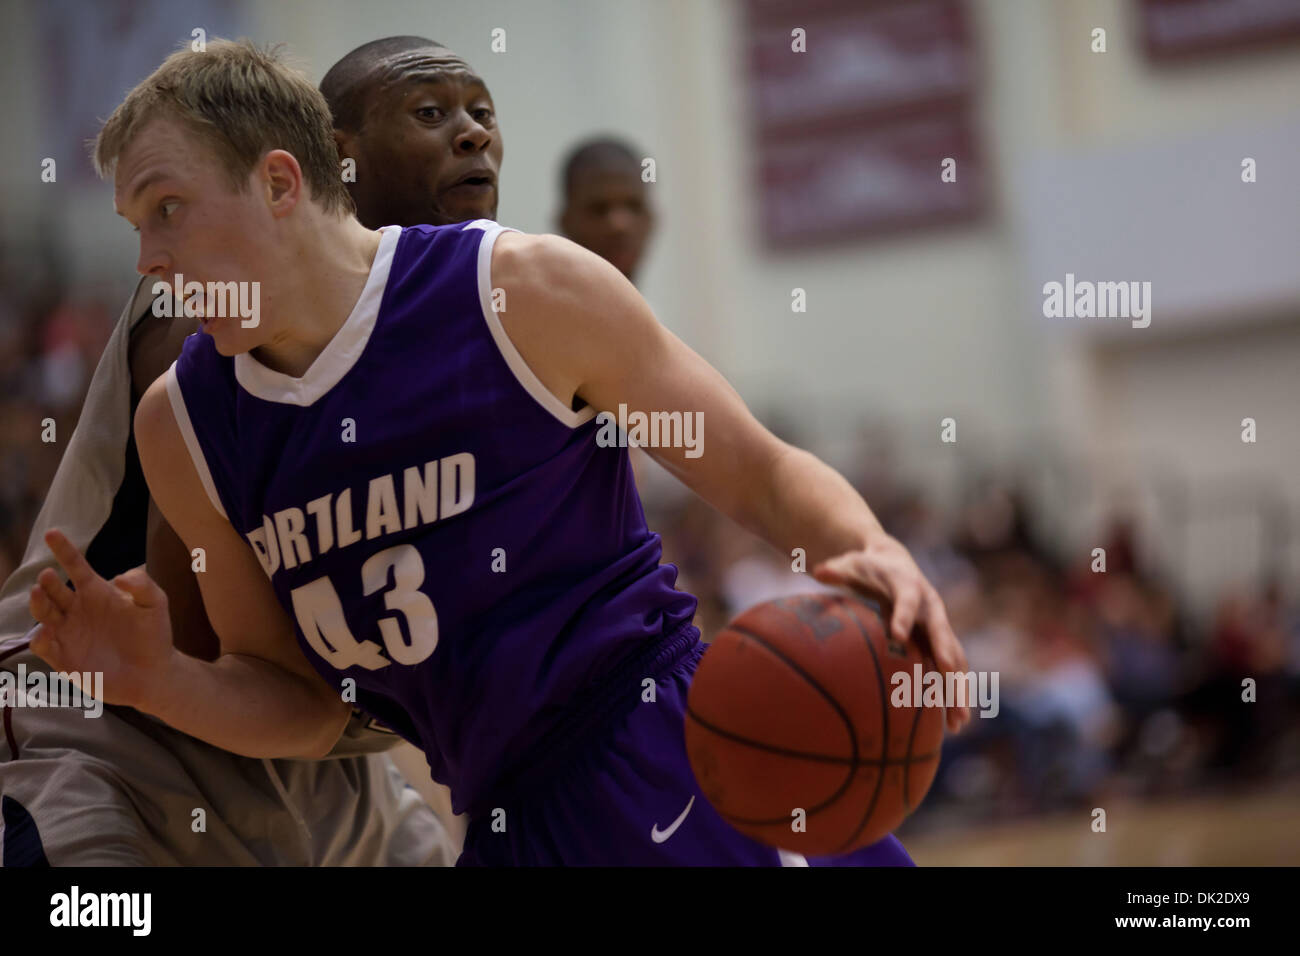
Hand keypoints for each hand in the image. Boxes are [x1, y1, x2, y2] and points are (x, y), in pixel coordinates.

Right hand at [28, 528, 174, 710]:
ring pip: (44, 615)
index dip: (64, 549)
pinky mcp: (64, 659)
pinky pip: (46, 648)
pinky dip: (41, 640)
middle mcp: (77, 610)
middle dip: (47, 583)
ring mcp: (68, 633)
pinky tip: (45, 633)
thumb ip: (143, 585)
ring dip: (38, 604)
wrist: (154, 673)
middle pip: (54, 591)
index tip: (52, 533)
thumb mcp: (155, 604)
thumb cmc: (154, 635)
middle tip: (47, 576)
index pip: (76, 566)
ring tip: (38, 593)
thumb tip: (117, 577)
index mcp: (96, 592)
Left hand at [813, 534, 971, 731]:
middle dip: (946, 656)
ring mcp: (938, 625)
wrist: (895, 563)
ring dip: (958, 687)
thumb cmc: (868, 567)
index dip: (904, 616)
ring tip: (958, 721)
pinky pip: (950, 669)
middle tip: (949, 678)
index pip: (907, 600)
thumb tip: (816, 571)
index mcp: (908, 585)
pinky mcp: (938, 641)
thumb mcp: (851, 564)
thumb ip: (836, 569)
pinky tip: (952, 725)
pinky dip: (953, 694)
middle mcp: (930, 606)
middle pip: (943, 633)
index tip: (898, 636)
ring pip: (954, 657)